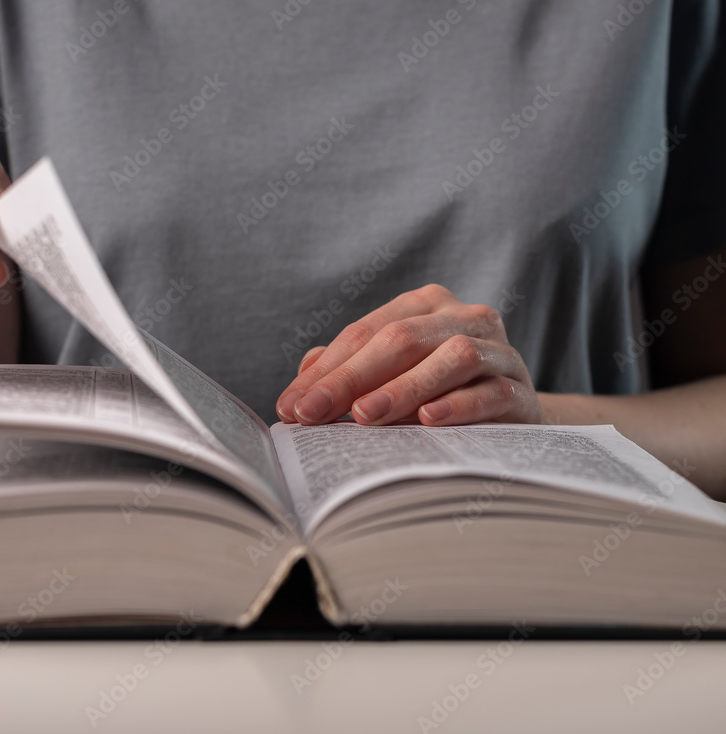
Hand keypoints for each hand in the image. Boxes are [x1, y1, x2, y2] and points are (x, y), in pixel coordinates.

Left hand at [275, 284, 541, 425]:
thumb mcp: (389, 376)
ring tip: (365, 416)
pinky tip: (428, 420)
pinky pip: (492, 392)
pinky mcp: (522, 389)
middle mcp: (465, 317)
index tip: (290, 407)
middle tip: (314, 413)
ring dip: (403, 388)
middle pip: (402, 339)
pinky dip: (459, 405)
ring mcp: (500, 350)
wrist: (512, 413)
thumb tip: (298, 391)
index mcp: (425, 305)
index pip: (365, 333)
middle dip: (351, 379)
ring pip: (451, 358)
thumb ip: (346, 373)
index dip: (325, 370)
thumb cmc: (436, 391)